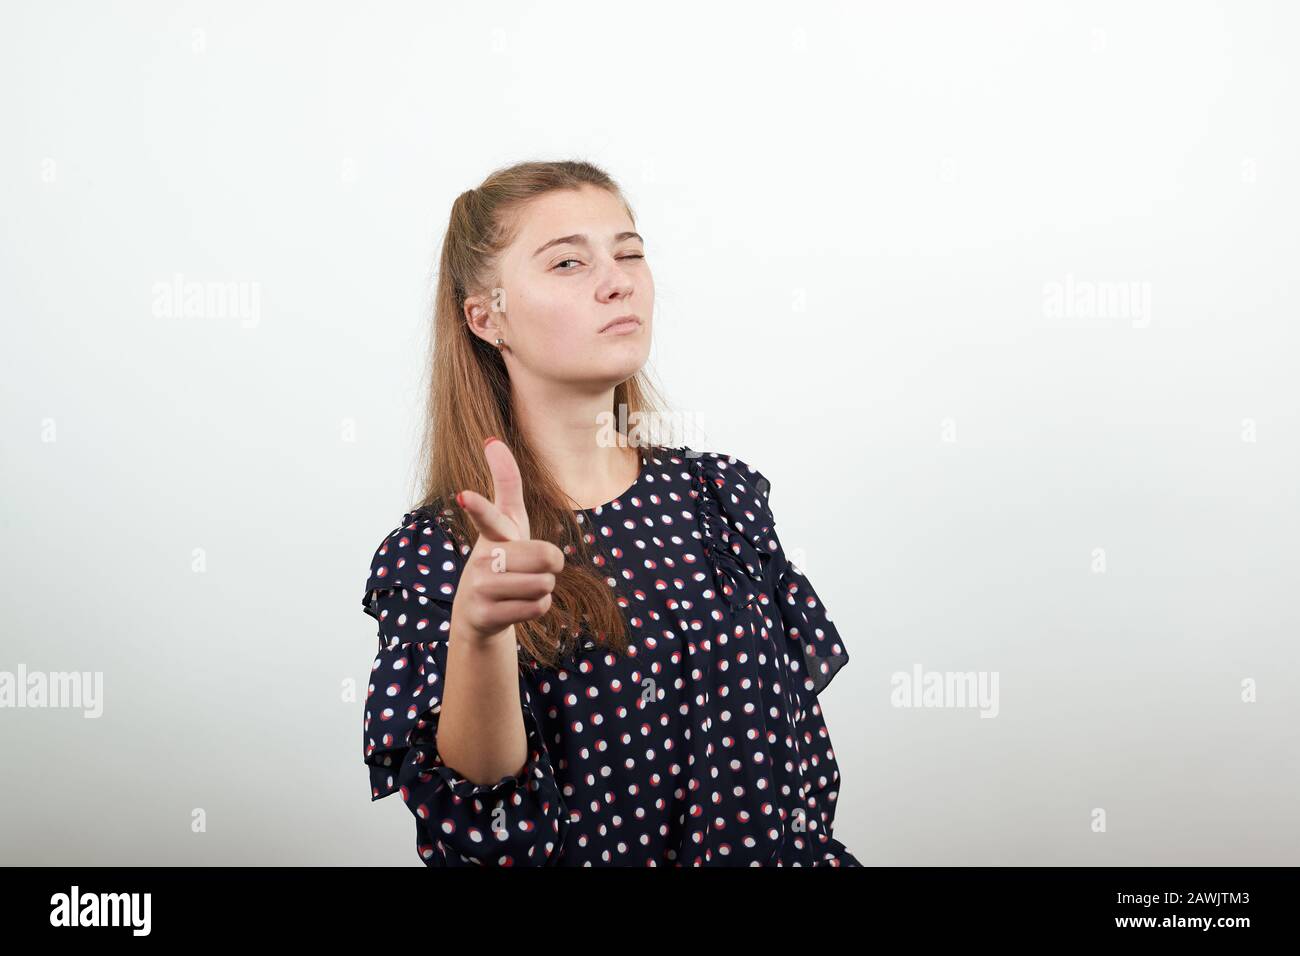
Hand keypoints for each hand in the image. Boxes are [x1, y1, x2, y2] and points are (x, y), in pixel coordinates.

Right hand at [451, 438, 565, 644]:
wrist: (478, 612)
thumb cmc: (501, 558)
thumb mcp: (508, 522)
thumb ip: (505, 482)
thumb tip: (491, 439)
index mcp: (491, 533)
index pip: (488, 513)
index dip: (479, 505)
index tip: (464, 495)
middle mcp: (481, 557)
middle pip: (547, 556)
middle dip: (551, 565)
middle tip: (531, 569)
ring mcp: (479, 587)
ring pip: (544, 584)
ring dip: (543, 589)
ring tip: (521, 588)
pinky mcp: (484, 614)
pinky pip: (538, 607)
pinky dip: (536, 607)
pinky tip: (516, 606)